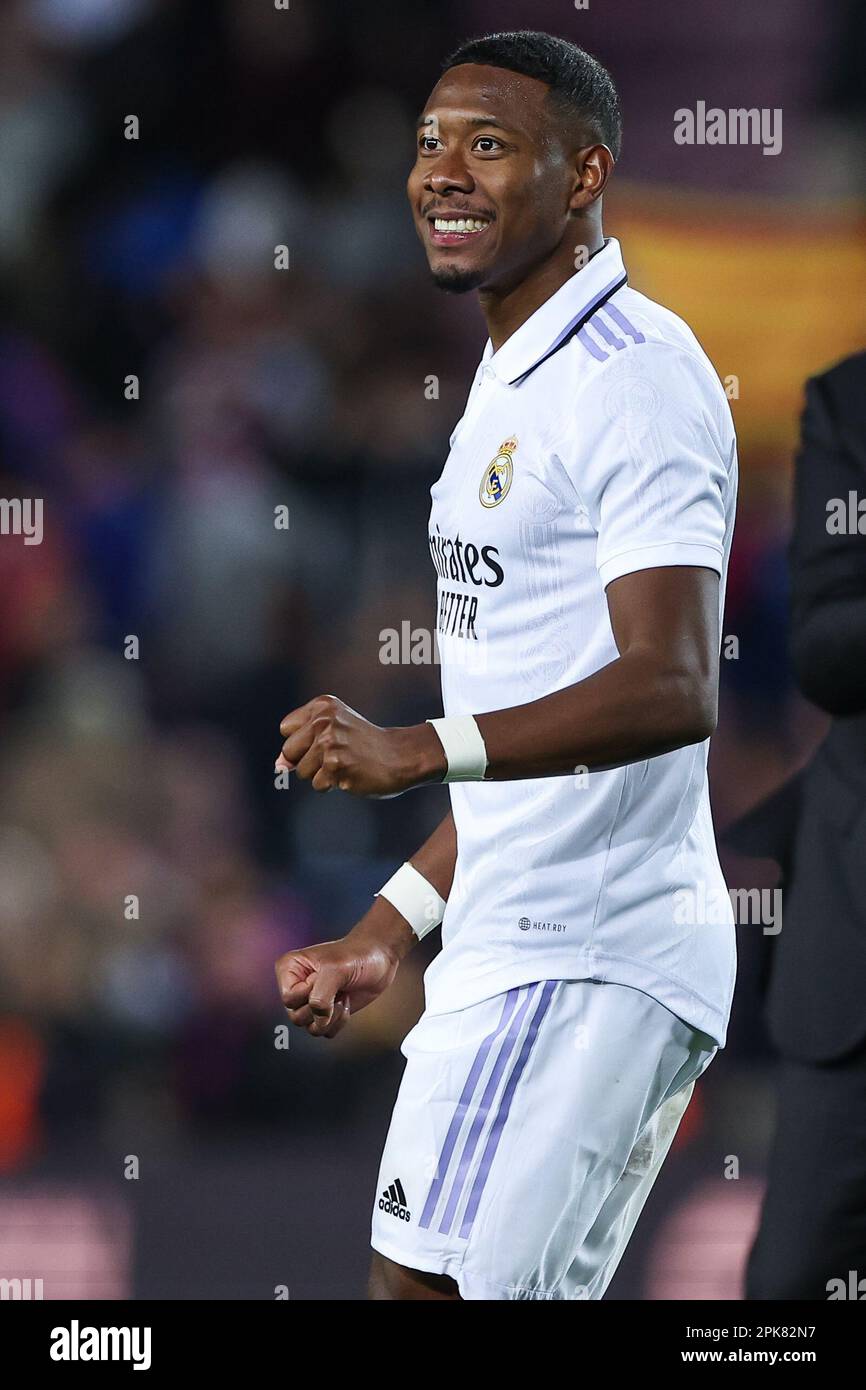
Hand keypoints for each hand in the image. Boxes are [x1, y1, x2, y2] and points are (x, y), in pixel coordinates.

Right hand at [274, 923, 405, 1038]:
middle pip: (296, 1017)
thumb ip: (321, 996)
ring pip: (310, 1027)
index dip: (310, 992)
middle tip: (337, 986)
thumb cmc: (356, 956)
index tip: (324, 975)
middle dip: (323, 1006)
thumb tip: (319, 1020)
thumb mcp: (336, 969)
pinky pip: (325, 1032)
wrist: (379, 960)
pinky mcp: (324, 1014)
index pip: (289, 999)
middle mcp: (295, 986)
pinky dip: (339, 1021)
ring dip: (333, 1015)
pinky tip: (346, 1002)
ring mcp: (308, 1002)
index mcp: (288, 968)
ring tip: (342, 994)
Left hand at [275, 694, 443, 796]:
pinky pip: (318, 785)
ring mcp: (330, 743)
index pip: (286, 729)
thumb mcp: (333, 730)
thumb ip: (300, 743)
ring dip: (321, 774)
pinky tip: (350, 773)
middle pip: (288, 751)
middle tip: (335, 755)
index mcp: (323, 706)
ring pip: (302, 772)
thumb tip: (277, 766)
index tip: (325, 740)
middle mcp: (324, 721)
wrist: (400, 756)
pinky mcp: (337, 766)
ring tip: (345, 764)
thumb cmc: (363, 745)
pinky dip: (332, 785)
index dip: (301, 741)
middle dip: (306, 760)